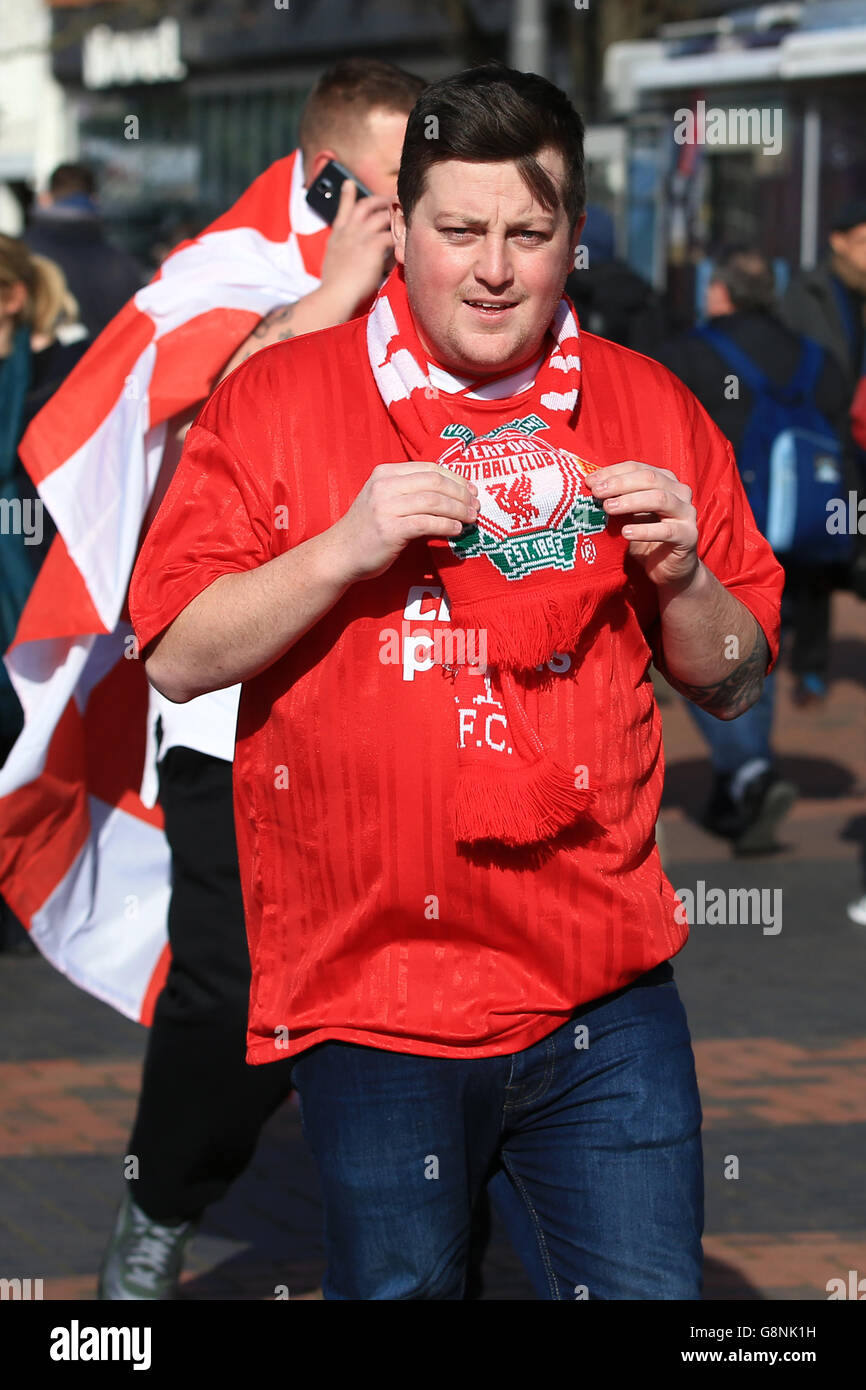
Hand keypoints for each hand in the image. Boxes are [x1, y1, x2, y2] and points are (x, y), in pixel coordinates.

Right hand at [318, 181, 394, 319]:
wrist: (335, 294)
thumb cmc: (334, 286)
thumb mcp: (334, 263)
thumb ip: (345, 253)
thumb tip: (358, 255)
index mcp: (337, 236)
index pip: (342, 210)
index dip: (347, 196)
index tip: (349, 183)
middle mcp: (348, 231)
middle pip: (365, 206)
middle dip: (379, 199)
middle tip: (391, 198)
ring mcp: (360, 236)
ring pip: (382, 216)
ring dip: (394, 214)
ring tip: (404, 212)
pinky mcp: (373, 245)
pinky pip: (391, 235)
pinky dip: (399, 237)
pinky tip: (405, 239)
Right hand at [330, 462, 479, 582]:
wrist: (340, 555)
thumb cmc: (367, 530)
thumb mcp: (384, 500)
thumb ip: (409, 492)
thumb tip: (451, 493)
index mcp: (385, 473)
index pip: (429, 468)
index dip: (455, 478)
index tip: (471, 490)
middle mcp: (384, 486)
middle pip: (435, 482)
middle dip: (461, 493)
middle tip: (475, 506)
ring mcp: (385, 507)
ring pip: (434, 501)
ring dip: (458, 510)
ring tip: (470, 519)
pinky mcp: (390, 529)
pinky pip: (427, 523)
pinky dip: (446, 525)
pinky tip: (456, 530)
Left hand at [588, 461, 699, 591]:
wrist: (669, 570)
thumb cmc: (645, 539)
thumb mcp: (628, 516)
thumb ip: (615, 500)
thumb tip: (588, 486)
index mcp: (665, 481)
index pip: (637, 468)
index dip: (612, 472)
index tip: (589, 481)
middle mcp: (679, 492)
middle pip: (649, 479)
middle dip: (619, 484)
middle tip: (597, 493)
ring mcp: (687, 513)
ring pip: (660, 499)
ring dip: (631, 502)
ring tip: (608, 508)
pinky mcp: (689, 536)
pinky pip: (666, 531)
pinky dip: (644, 530)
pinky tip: (625, 532)